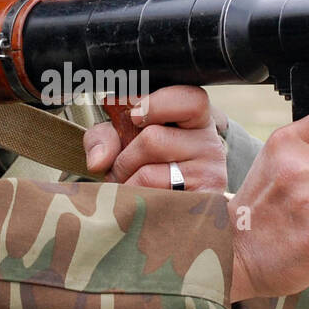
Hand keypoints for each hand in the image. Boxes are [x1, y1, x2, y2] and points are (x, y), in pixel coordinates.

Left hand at [82, 86, 228, 191]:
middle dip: (124, 159)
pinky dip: (137, 203)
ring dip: (127, 183)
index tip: (135, 116)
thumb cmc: (145, 163)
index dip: (159, 105)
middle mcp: (210, 144)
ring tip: (131, 187)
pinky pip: (155, 201)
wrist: (168, 208)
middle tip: (121, 170)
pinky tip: (143, 202)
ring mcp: (211, 175)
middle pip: (153, 140)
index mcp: (195, 119)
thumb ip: (104, 138)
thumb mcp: (122, 140)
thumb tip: (98, 161)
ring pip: (148, 174)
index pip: (191, 100)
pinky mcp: (203, 203)